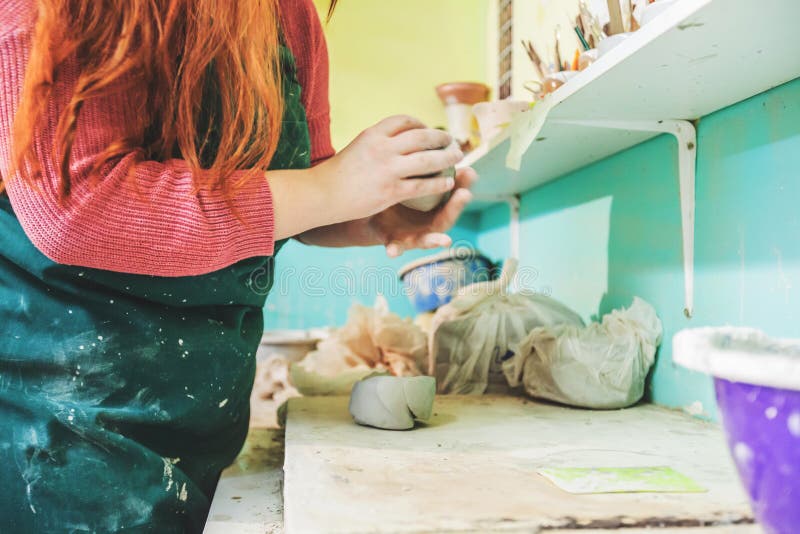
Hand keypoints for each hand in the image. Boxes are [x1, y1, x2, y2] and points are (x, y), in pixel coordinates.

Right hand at [312, 115, 462, 223]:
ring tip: (457, 158)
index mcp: (373, 133)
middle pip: (422, 137)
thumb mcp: (358, 147)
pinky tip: (447, 183)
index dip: (421, 124)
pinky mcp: (391, 191)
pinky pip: (423, 185)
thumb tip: (398, 136)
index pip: (404, 121)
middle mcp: (382, 148)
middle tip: (452, 142)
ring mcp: (387, 170)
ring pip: (428, 160)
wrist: (321, 195)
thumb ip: (378, 141)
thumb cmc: (339, 173)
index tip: (428, 131)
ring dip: (447, 158)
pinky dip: (439, 183)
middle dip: (441, 139)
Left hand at [362, 166, 477, 256]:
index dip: (463, 184)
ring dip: (435, 240)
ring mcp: (412, 234)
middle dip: (456, 207)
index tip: (471, 172)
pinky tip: (392, 251)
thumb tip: (442, 136)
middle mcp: (427, 223)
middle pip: (447, 217)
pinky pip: (395, 246)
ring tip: (445, 241)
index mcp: (434, 206)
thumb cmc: (394, 191)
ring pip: (426, 238)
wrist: (368, 213)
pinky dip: (394, 249)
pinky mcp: (394, 242)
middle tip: (465, 194)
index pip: (453, 194)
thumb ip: (425, 163)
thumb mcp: (409, 176)